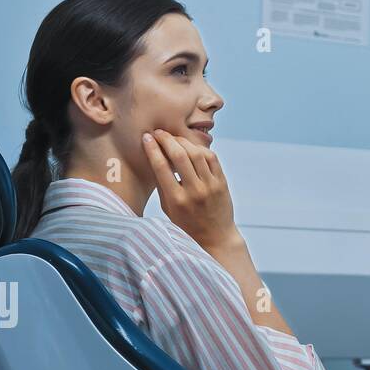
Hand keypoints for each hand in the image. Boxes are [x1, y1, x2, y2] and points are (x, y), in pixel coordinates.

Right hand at [141, 129, 238, 251]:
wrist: (215, 237)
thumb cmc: (186, 224)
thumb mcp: (168, 209)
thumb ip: (163, 185)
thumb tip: (155, 157)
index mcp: (176, 199)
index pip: (162, 167)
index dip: (153, 149)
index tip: (147, 138)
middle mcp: (194, 191)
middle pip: (180, 156)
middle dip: (167, 140)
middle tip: (159, 132)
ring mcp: (210, 186)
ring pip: (197, 154)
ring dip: (183, 141)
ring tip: (173, 138)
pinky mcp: (222, 182)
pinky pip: (212, 158)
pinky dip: (200, 149)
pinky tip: (191, 146)